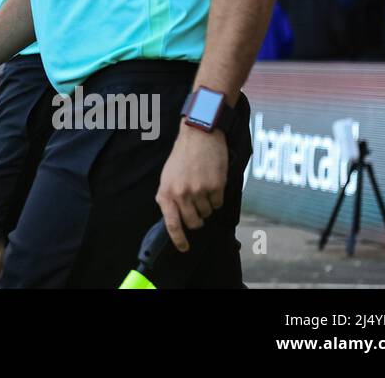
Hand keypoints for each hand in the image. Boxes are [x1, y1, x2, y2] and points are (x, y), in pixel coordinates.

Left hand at [155, 124, 227, 251]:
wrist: (198, 136)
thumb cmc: (182, 156)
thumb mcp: (167, 176)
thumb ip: (170, 197)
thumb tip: (174, 218)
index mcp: (166, 192)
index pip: (171, 224)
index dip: (179, 239)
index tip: (184, 248)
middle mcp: (181, 194)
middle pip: (193, 222)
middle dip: (197, 219)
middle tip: (198, 206)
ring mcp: (198, 191)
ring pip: (207, 213)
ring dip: (207, 204)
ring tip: (203, 185)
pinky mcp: (215, 187)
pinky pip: (218, 203)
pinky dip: (217, 197)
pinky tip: (212, 182)